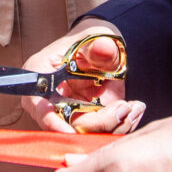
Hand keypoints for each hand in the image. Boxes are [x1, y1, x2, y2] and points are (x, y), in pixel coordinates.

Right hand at [20, 21, 143, 135]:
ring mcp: (69, 112)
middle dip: (100, 122)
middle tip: (124, 108)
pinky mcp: (87, 120)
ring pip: (87, 134)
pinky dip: (120, 125)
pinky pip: (101, 132)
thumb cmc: (92, 40)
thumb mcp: (97, 37)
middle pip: (67, 125)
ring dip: (115, 125)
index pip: (38, 104)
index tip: (69, 131)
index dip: (50, 121)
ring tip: (132, 107)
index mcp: (41, 74)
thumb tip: (103, 48)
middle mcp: (51, 99)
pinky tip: (133, 109)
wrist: (103, 49)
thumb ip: (100, 46)